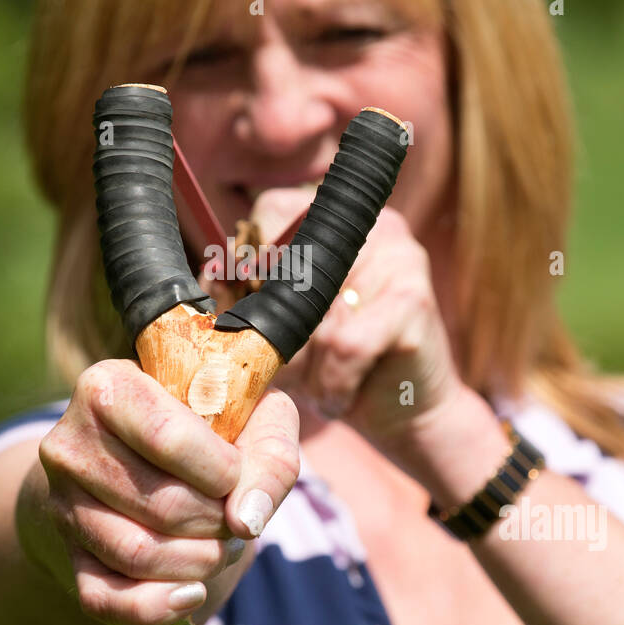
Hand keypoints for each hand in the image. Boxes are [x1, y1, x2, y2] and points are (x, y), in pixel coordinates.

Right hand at [32, 359, 298, 624]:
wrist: (146, 454)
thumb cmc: (210, 427)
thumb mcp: (253, 416)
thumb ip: (270, 456)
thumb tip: (246, 521)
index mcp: (108, 388)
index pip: (169, 439)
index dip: (222, 472)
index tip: (236, 474)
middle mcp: (70, 443)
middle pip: (162, 505)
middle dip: (218, 524)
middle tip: (234, 518)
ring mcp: (61, 502)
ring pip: (138, 555)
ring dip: (200, 563)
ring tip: (219, 546)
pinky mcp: (66, 553)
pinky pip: (105, 601)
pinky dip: (157, 608)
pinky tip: (191, 594)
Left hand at [209, 190, 462, 466]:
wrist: (410, 413)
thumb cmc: (339, 369)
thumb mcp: (285, 332)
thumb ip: (249, 300)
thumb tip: (210, 279)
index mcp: (337, 224)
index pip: (270, 211)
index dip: (244, 263)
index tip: (244, 310)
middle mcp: (372, 227)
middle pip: (287, 264)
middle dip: (275, 329)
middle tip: (283, 368)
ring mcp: (397, 257)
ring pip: (312, 315)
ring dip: (306, 369)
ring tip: (320, 388)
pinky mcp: (413, 298)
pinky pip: (345, 345)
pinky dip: (333, 384)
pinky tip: (339, 399)